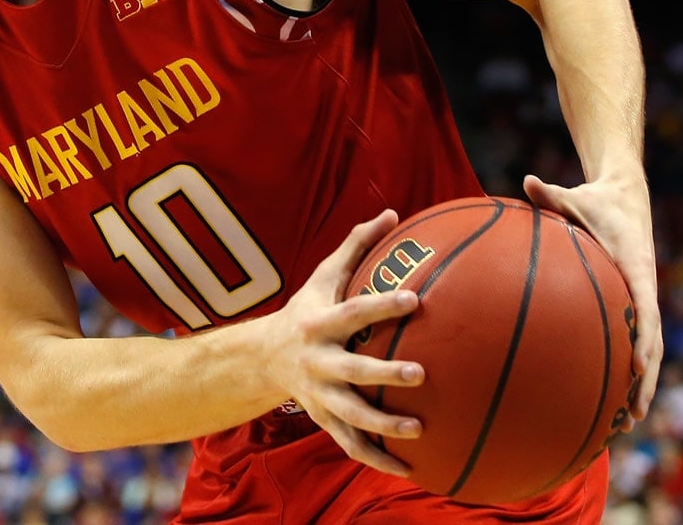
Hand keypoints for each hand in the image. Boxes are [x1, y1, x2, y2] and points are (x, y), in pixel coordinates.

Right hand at [267, 209, 426, 476]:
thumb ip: (357, 246)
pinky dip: (377, 460)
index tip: (415, 300)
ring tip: (419, 429)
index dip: (381, 306)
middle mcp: (316, 362)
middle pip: (350, 371)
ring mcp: (318, 395)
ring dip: (384, 426)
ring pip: (350, 415)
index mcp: (318, 324)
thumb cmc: (306, 310)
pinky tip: (411, 469)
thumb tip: (392, 213)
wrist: (262, 357)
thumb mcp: (322, 277)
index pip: (352, 313)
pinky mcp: (323, 420)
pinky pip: (351, 445)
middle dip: (383, 374)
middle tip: (420, 374)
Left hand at [524, 172, 660, 430]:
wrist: (626, 196)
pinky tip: (610, 395)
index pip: (645, 308)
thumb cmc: (596, 199)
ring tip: (628, 421)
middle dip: (647, 380)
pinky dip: (628, 368)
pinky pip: (632, 340)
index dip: (643, 337)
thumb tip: (527, 181)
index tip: (638, 365)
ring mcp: (641, 300)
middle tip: (635, 414)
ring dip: (642, 385)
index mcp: (636, 267)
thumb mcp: (575, 196)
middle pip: (653, 342)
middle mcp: (644, 288)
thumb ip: (551, 194)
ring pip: (648, 349)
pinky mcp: (632, 304)